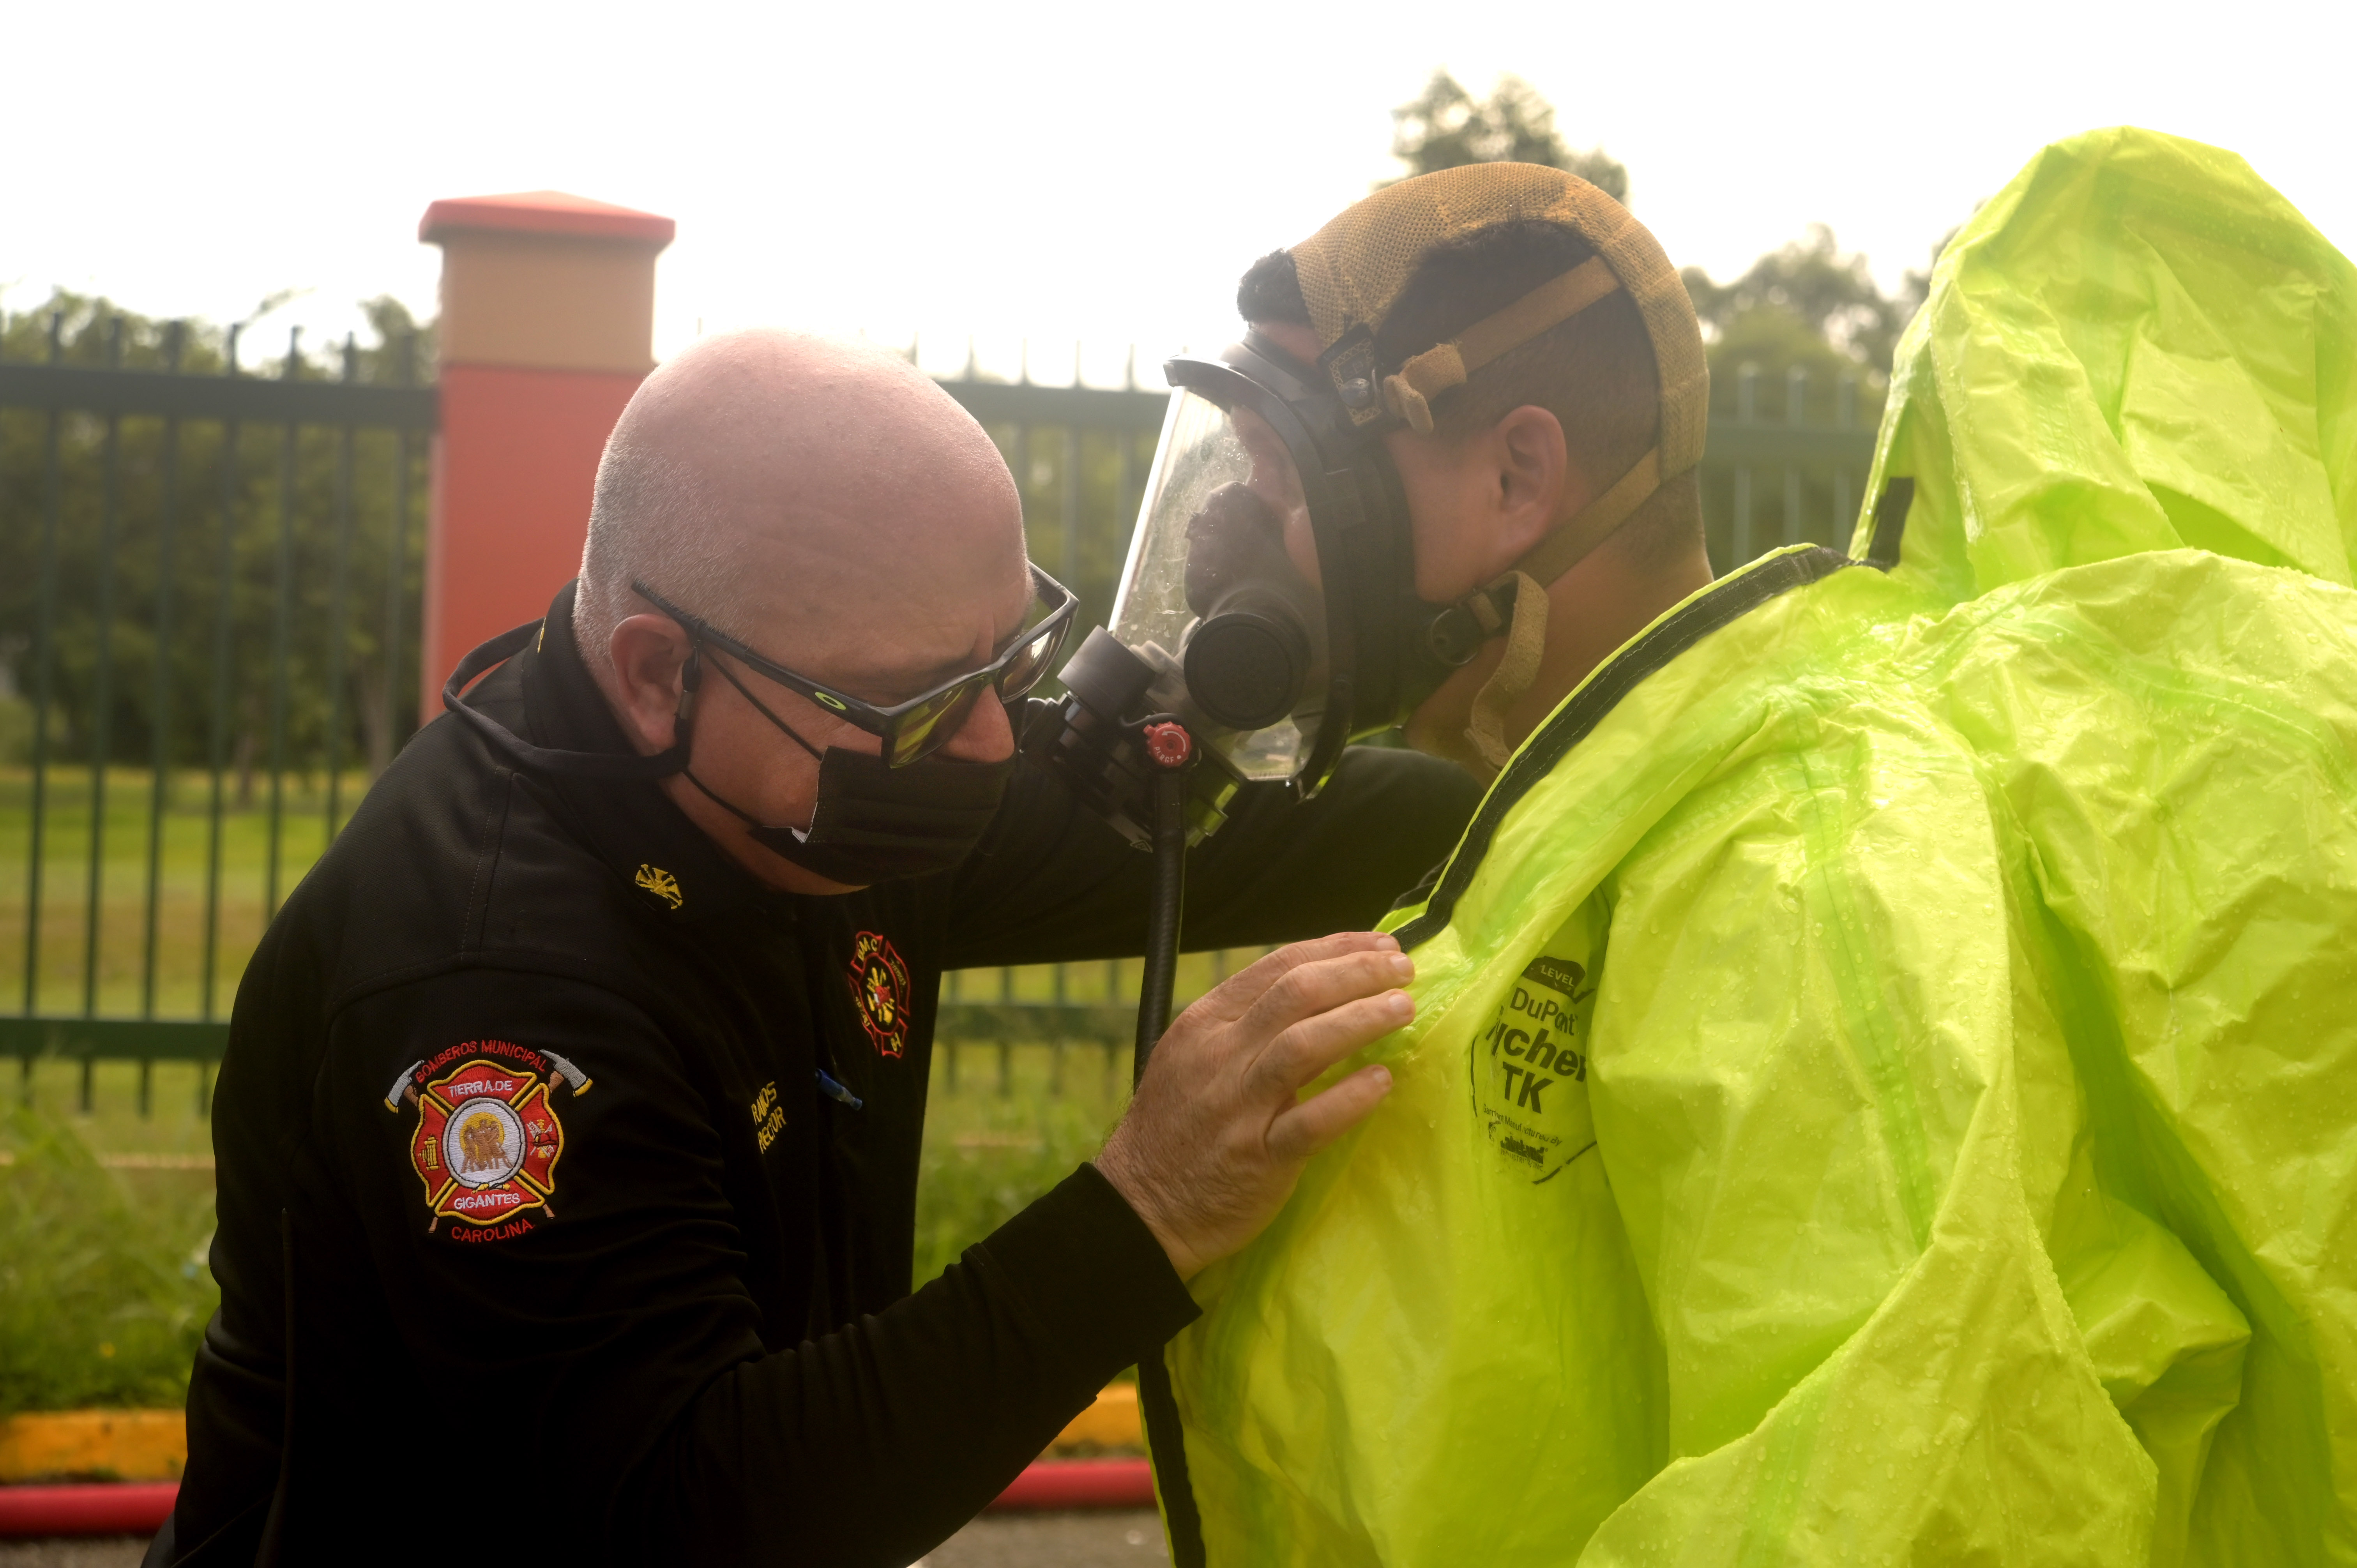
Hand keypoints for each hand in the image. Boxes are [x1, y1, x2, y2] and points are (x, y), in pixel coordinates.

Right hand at [1094, 931, 1413, 1279]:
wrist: (1140, 1207)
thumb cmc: (1177, 1127)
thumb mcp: (1195, 1057)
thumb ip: (1248, 1025)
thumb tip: (1324, 994)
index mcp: (1206, 1022)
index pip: (1277, 965)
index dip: (1336, 948)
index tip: (1380, 945)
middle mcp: (1220, 1055)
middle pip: (1297, 994)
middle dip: (1357, 974)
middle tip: (1403, 970)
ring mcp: (1237, 1106)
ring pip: (1303, 1046)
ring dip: (1361, 1020)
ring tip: (1403, 1009)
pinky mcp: (1258, 1158)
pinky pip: (1310, 1122)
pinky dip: (1349, 1098)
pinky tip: (1382, 1081)